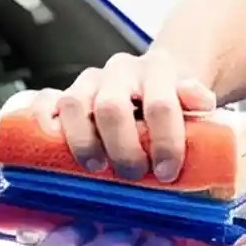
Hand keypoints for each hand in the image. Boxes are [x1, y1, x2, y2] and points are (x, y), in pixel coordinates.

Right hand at [7, 51, 216, 182]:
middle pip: (112, 108)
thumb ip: (198, 101)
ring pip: (74, 105)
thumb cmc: (176, 100)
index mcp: (159, 70)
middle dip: (123, 148)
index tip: (168, 171)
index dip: (165, 141)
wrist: (157, 76)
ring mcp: (90, 81)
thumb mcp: (196, 100)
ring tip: (97, 168)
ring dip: (84, 141)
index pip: (161, 105)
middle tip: (134, 175)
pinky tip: (50, 142)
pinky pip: (43, 101)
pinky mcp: (66, 92)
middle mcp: (121, 71)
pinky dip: (42, 121)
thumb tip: (203, 103)